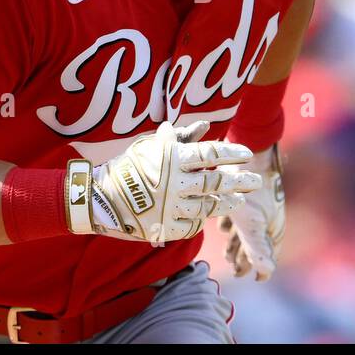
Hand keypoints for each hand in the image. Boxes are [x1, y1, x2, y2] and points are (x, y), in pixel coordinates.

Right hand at [67, 121, 259, 245]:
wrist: (99, 198)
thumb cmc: (127, 166)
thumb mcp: (150, 146)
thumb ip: (180, 138)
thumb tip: (205, 126)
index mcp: (172, 158)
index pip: (211, 154)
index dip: (232, 154)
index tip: (247, 155)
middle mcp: (175, 182)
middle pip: (217, 182)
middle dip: (240, 181)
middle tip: (255, 181)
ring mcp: (171, 207)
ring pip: (209, 206)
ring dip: (227, 202)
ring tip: (239, 199)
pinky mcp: (166, 227)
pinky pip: (192, 225)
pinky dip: (202, 220)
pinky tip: (210, 214)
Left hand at [220, 144, 284, 280]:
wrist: (252, 154)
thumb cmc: (252, 192)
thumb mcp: (252, 224)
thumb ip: (257, 248)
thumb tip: (267, 272)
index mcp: (272, 228)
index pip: (268, 255)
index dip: (260, 268)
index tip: (253, 279)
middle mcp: (267, 219)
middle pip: (257, 245)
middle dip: (245, 257)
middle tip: (235, 267)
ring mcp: (257, 206)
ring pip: (247, 230)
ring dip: (238, 242)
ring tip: (228, 252)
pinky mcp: (246, 195)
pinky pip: (240, 214)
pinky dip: (232, 223)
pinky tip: (222, 224)